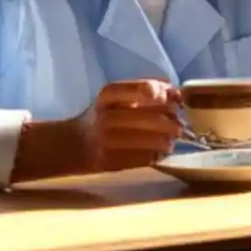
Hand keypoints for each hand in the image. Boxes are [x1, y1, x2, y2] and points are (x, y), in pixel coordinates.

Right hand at [11, 79, 181, 182]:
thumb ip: (145, 89)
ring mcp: (106, 141)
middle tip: (179, 126)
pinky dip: (156, 155)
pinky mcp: (109, 161)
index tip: (175, 101)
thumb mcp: (117, 96)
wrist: (71, 143)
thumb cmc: (103, 115)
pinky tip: (157, 152)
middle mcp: (106, 115)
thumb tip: (178, 93)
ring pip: (150, 140)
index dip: (162, 94)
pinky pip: (143, 159)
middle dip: (172, 123)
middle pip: (151, 118)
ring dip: (166, 141)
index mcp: (108, 94)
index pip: (140, 89)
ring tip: (170, 140)